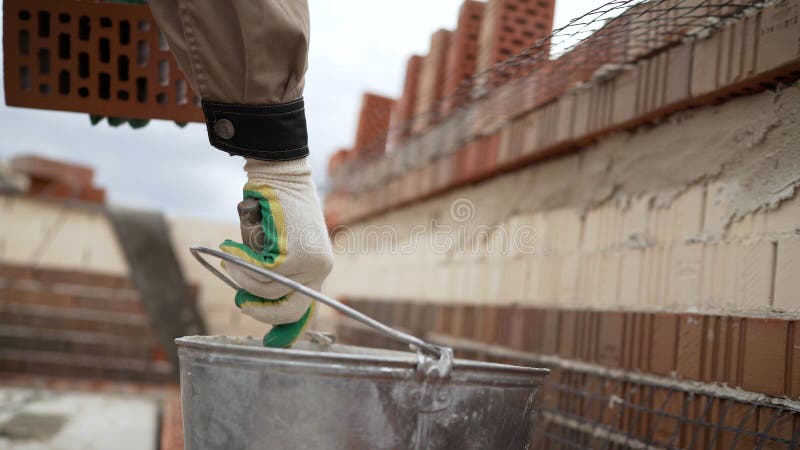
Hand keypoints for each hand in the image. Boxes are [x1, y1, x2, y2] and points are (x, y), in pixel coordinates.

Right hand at [219, 158, 333, 340]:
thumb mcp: (273, 247)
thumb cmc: (272, 209)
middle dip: (261, 313)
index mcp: (317, 269)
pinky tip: (231, 250)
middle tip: (241, 302)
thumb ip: (271, 274)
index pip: (307, 309)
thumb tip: (253, 302)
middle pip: (291, 310)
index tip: (273, 344)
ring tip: (229, 258)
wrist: (279, 175)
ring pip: (269, 291)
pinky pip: (261, 275)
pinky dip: (241, 265)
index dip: (288, 330)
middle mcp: (320, 269)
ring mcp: (311, 263)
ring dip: (242, 277)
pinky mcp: (296, 255)